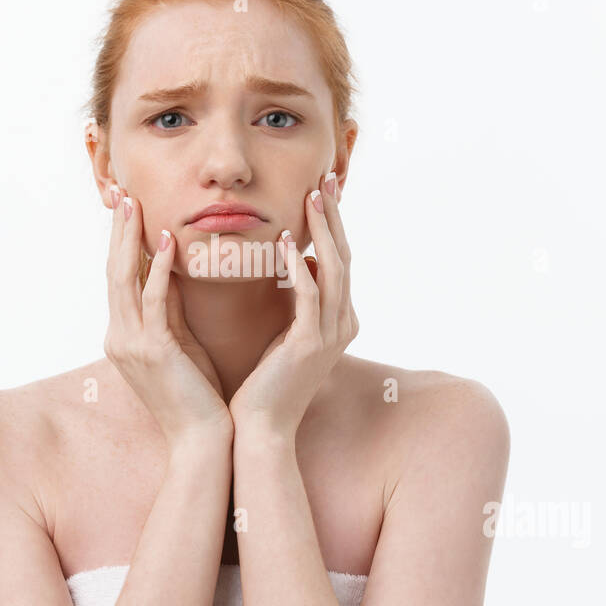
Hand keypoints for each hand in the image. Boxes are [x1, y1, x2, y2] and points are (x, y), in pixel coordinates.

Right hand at [103, 185, 232, 445]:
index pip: (120, 278)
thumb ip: (171, 310)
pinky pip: (152, 300)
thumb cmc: (199, 395)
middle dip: (117, 231)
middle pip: (114, 271)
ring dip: (129, 239)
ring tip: (134, 204)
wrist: (203, 441)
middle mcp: (119, 336)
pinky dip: (158, 267)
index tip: (128, 207)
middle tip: (121, 192)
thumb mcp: (180, 343)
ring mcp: (130, 344)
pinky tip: (166, 240)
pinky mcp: (152, 351)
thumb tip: (174, 273)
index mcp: (124, 335)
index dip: (122, 242)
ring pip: (123, 279)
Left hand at [228, 172, 357, 437]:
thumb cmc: (265, 382)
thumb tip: (304, 260)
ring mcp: (330, 335)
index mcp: (338, 320)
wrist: (261, 428)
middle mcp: (342, 324)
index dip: (333, 223)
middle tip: (326, 177)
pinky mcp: (310, 345)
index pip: (340, 260)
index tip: (321, 188)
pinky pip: (310, 297)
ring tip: (312, 196)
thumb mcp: (286, 330)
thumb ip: (298, 298)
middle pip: (344, 257)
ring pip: (334, 270)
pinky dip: (302, 268)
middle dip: (334, 216)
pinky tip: (290, 243)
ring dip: (323, 231)